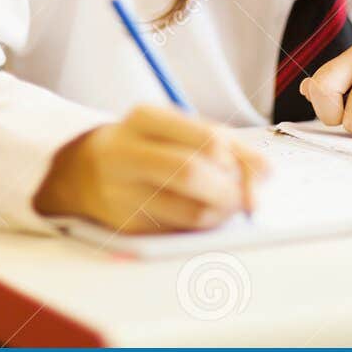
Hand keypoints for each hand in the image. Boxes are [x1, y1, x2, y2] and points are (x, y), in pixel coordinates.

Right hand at [33, 105, 269, 233]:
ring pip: (191, 212)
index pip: (205, 138)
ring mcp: (122, 193)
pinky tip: (201, 213)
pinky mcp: (128, 227)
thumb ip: (228, 144)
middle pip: (191, 173)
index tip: (253, 171)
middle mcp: (126, 153)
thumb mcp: (179, 128)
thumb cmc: (146, 145)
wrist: (84, 171)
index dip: (238, 160)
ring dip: (222, 213)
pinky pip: (181, 233)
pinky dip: (203, 228)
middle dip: (231, 190)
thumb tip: (267, 173)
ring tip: (225, 204)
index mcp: (143, 118)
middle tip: (246, 197)